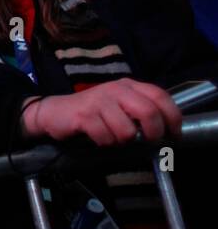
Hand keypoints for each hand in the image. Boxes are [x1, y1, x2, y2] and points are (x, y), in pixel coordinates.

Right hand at [21, 78, 181, 145]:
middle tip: (148, 141)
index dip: (173, 118)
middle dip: (153, 133)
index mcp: (128, 85)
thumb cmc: (93, 112)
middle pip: (149, 112)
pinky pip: (106, 138)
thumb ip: (141, 110)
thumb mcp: (120, 105)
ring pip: (127, 131)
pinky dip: (104, 143)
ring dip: (123, 141)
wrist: (55, 112)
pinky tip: (97, 137)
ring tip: (113, 137)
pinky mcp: (84, 115)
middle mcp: (115, 89)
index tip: (173, 135)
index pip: (161, 97)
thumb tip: (166, 130)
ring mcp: (99, 101)